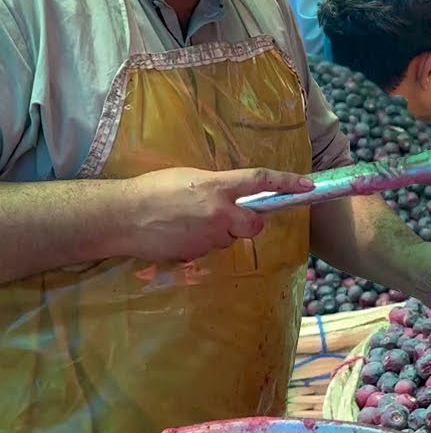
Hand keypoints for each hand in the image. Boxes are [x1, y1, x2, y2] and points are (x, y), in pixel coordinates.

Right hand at [126, 167, 314, 261]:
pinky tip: (180, 234)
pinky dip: (202, 242)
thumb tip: (232, 194)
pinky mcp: (197, 254)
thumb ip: (216, 187)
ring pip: (230, 238)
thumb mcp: (188, 178)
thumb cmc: (151, 190)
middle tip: (232, 216)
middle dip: (249, 222)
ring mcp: (209, 237)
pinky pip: (210, 249)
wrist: (121, 217)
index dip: (287, 183)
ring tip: (189, 221)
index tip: (308, 185)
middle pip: (254, 224)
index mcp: (217, 187)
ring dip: (220, 232)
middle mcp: (218, 213)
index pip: (260, 182)